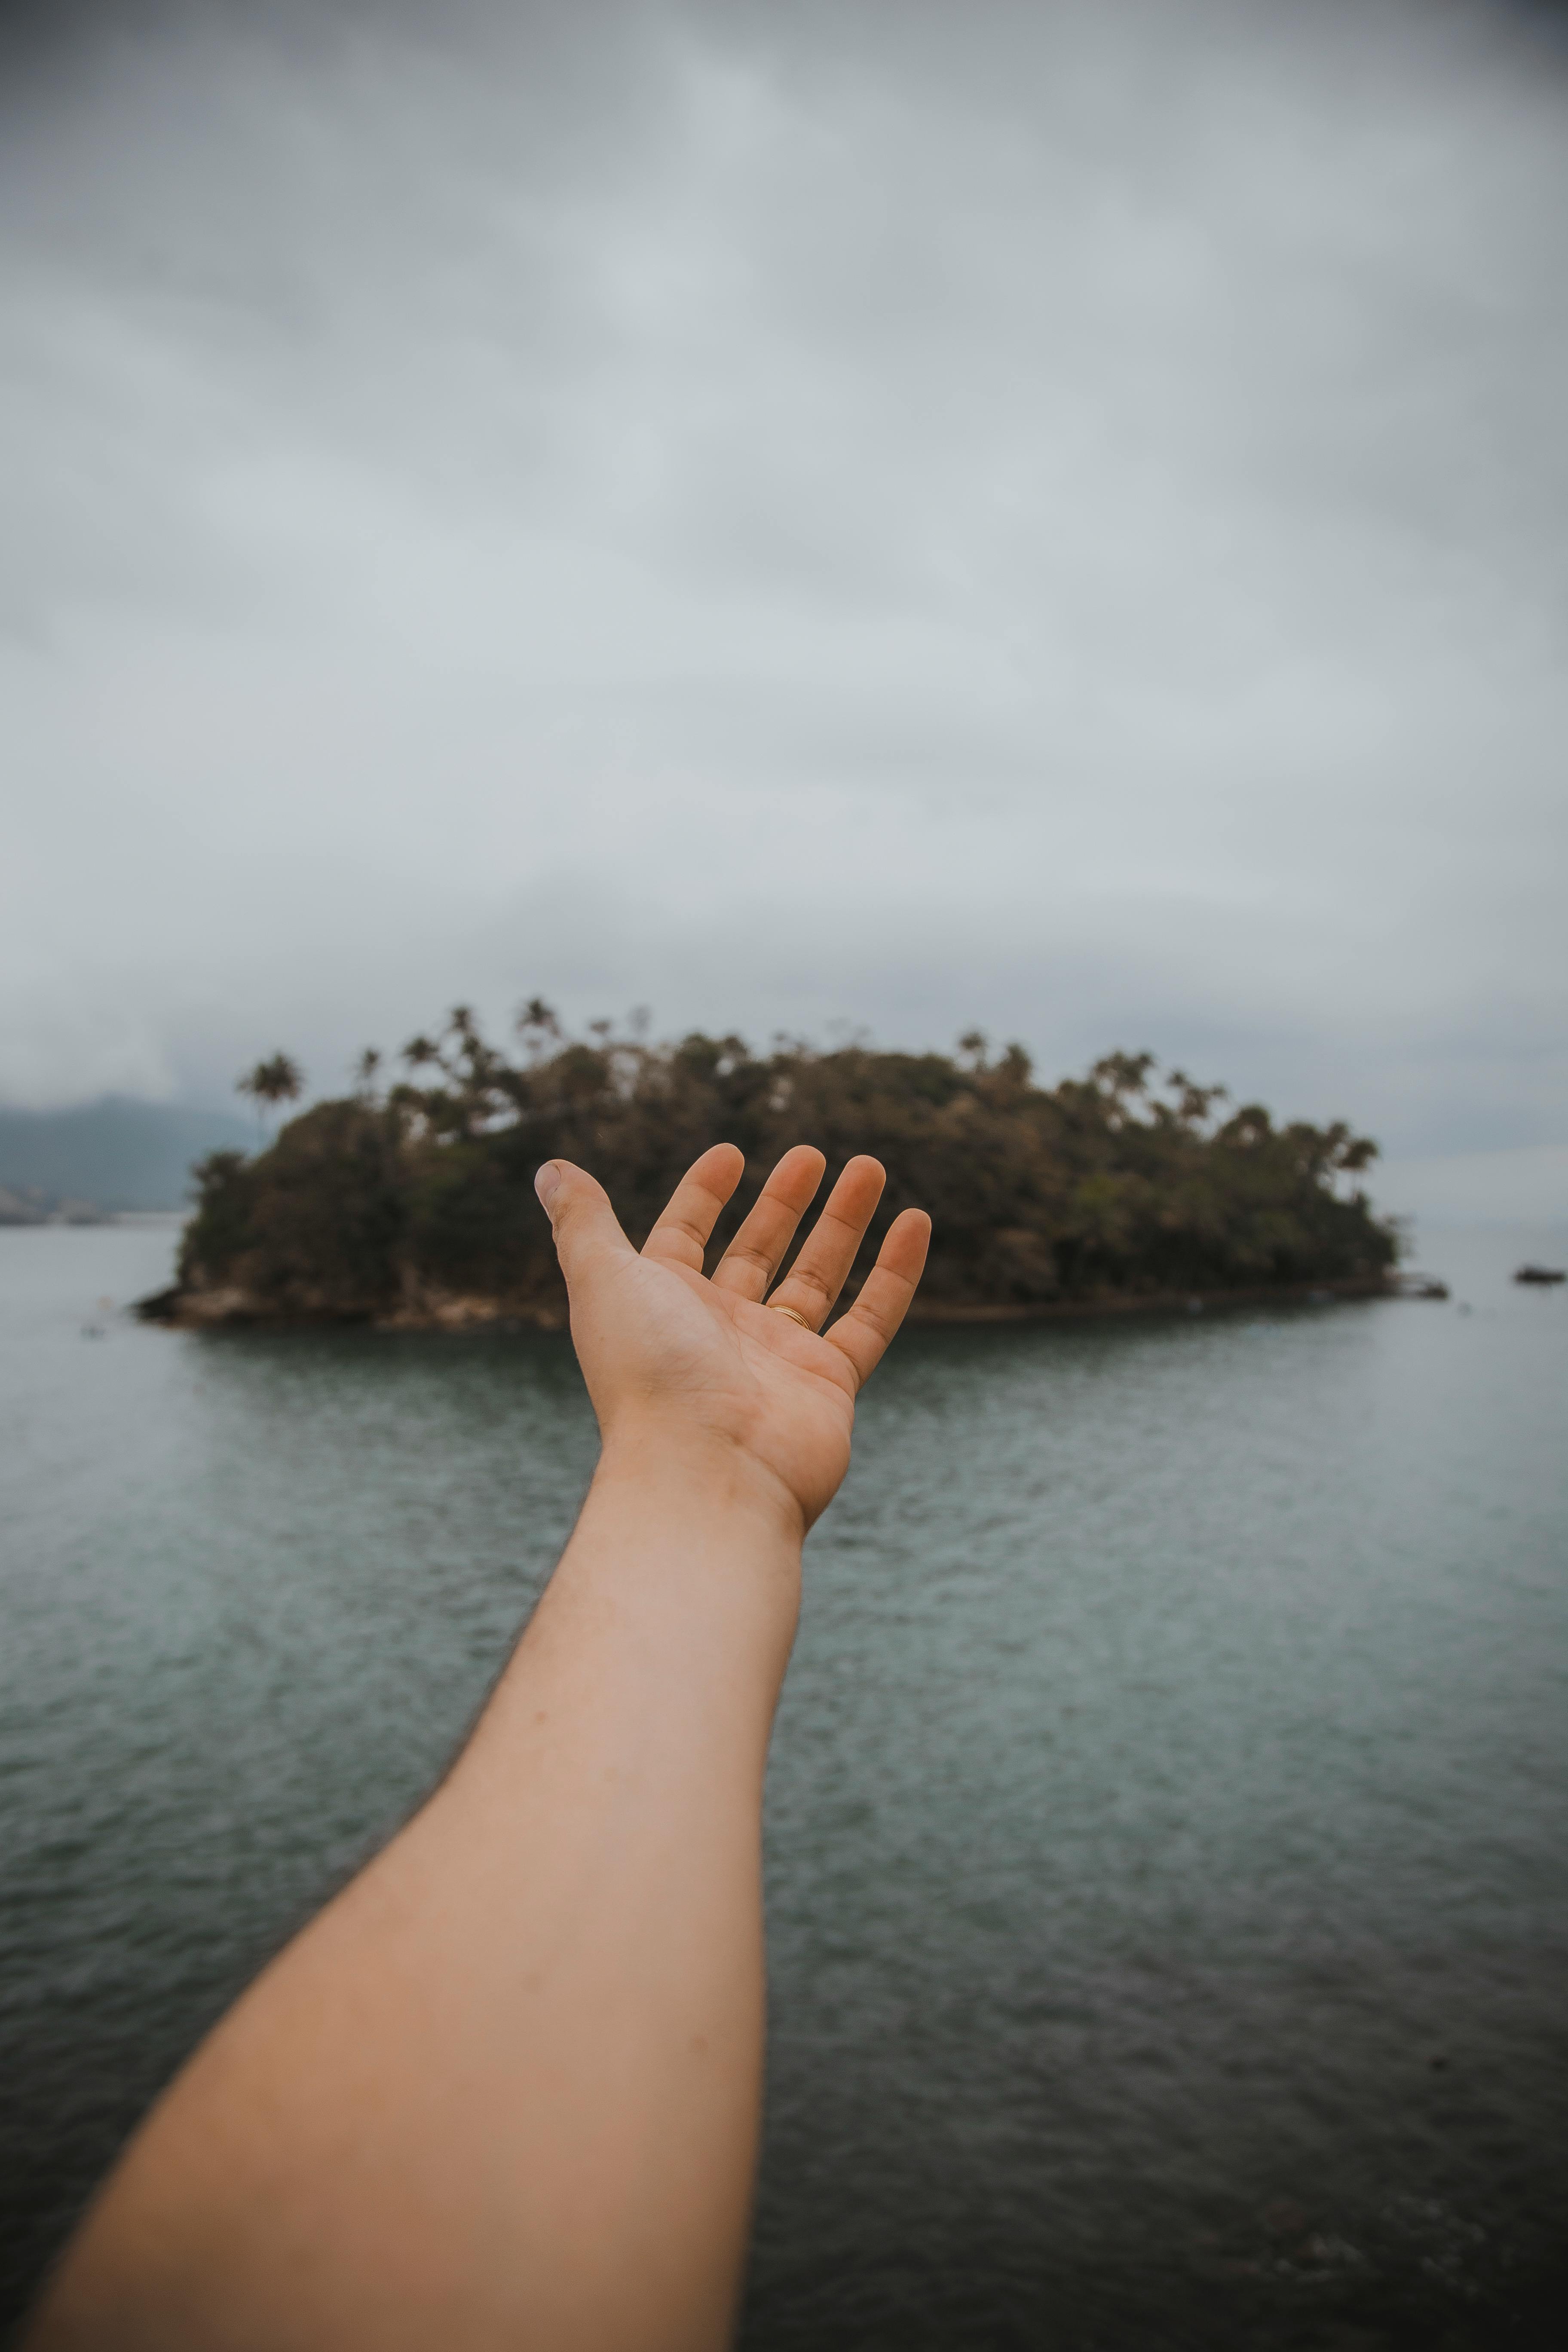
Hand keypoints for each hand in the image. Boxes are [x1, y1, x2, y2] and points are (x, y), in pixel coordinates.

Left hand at [535, 1143, 930, 1532]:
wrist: (706, 1470)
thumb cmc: (648, 1373)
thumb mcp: (603, 1278)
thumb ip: (582, 1222)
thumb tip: (549, 1169)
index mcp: (663, 1305)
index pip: (684, 1236)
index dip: (703, 1194)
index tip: (733, 1153)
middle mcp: (719, 1332)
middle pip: (757, 1251)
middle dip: (785, 1202)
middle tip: (815, 1154)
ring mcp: (777, 1359)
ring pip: (819, 1276)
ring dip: (844, 1222)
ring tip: (870, 1166)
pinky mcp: (828, 1384)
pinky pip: (871, 1318)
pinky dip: (895, 1271)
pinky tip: (916, 1221)